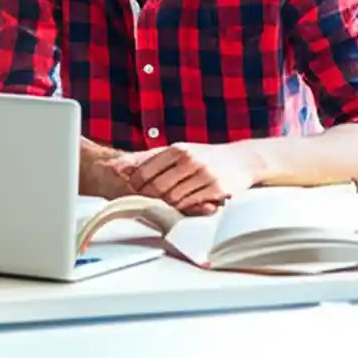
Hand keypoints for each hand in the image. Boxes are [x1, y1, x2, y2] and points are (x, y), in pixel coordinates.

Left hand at [102, 142, 256, 214]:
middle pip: (157, 187)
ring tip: (166, 202)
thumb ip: (146, 159)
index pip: (145, 171)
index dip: (135, 184)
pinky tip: (183, 204)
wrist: (241, 160)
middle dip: (149, 197)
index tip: (135, 189)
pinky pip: (191, 205)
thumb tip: (116, 167)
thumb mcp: (175, 152)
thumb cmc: (203, 157)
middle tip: (147, 200)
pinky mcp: (217, 189)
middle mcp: (190, 160)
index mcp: (177, 149)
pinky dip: (183, 208)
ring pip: (173, 199)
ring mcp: (205, 174)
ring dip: (166, 204)